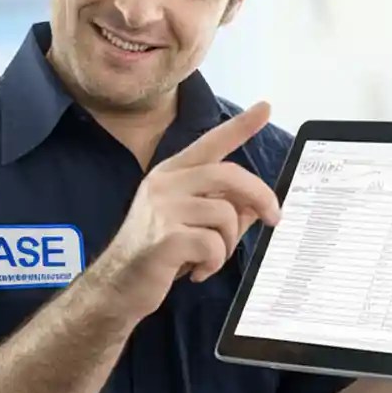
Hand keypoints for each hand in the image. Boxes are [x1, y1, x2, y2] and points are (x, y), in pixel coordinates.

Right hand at [92, 102, 281, 319]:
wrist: (117, 285)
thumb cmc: (156, 253)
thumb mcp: (188, 222)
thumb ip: (223, 208)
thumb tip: (258, 206)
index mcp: (170, 174)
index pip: (210, 143)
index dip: (240, 126)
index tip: (265, 107)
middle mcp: (165, 183)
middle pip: (230, 175)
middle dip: (261, 197)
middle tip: (274, 218)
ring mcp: (163, 208)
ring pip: (226, 215)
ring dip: (228, 245)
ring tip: (207, 259)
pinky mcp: (166, 237)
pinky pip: (213, 245)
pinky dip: (213, 264)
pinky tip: (195, 272)